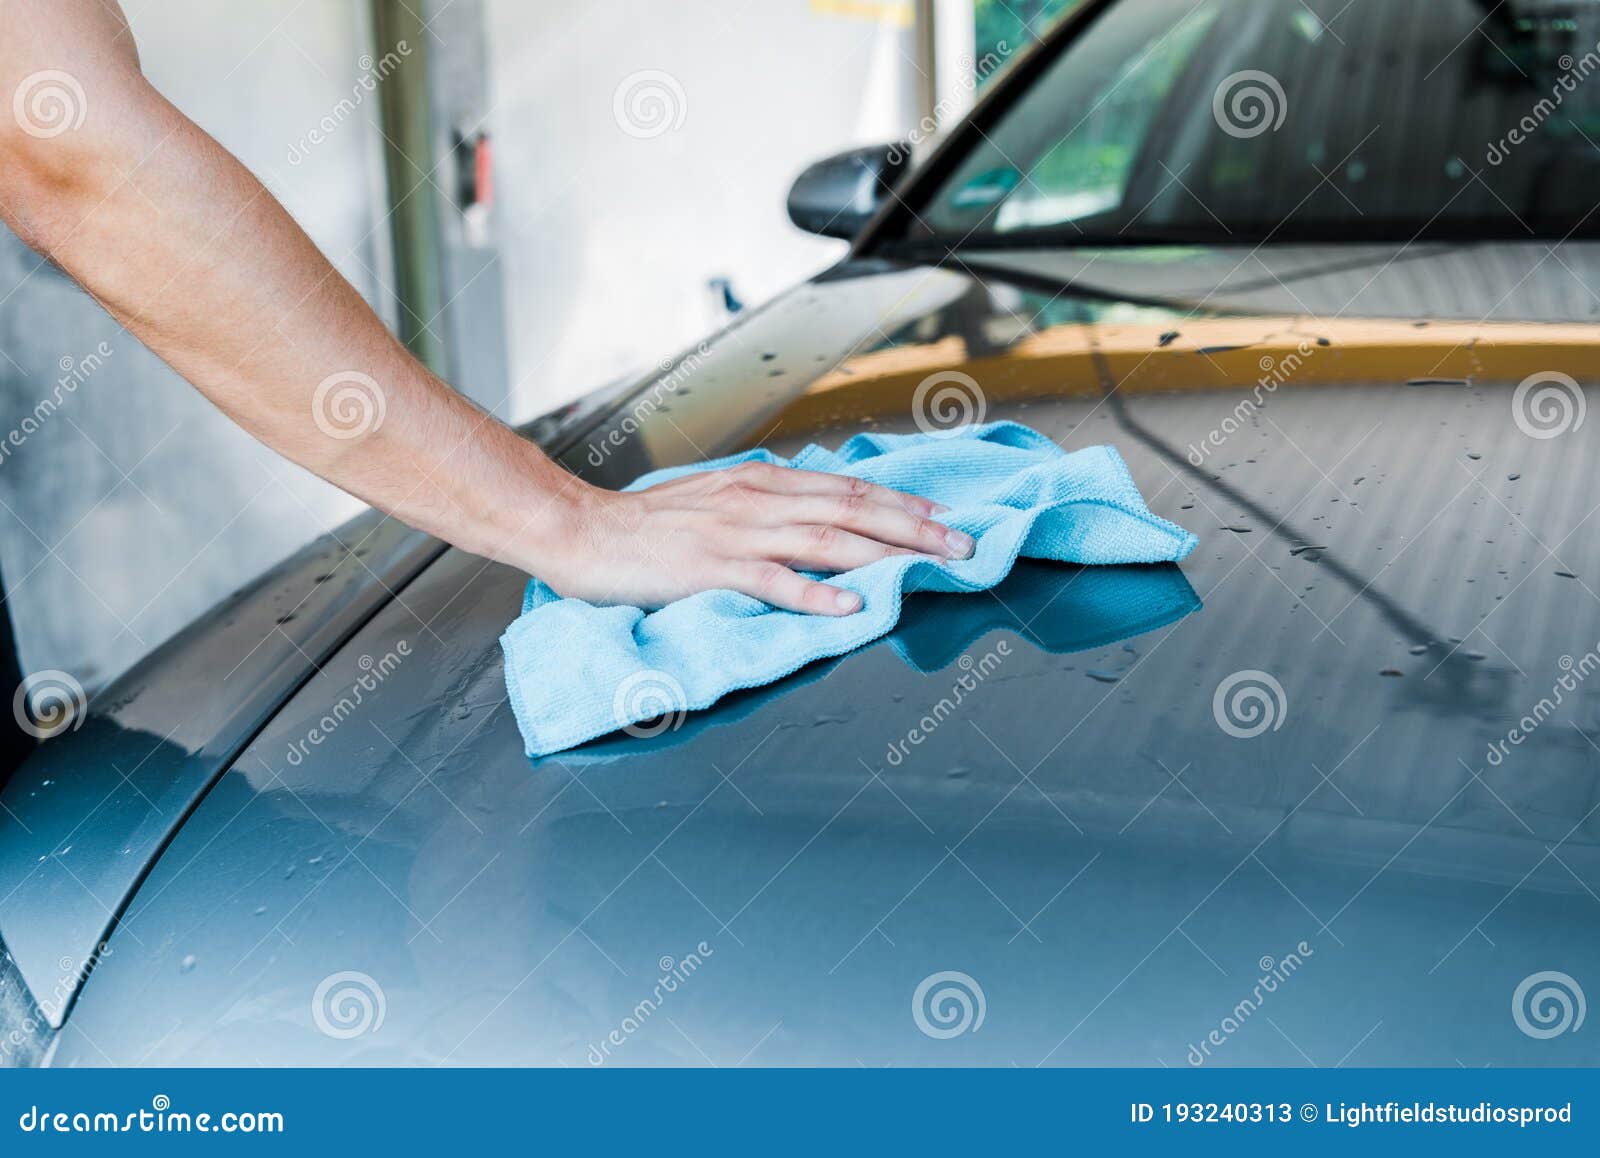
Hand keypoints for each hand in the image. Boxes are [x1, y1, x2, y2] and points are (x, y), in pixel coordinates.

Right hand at [537, 462, 975, 614]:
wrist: (583, 532)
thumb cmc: (648, 526)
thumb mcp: (717, 500)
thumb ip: (765, 505)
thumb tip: (812, 511)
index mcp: (760, 484)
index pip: (847, 488)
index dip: (901, 502)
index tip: (944, 516)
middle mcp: (757, 501)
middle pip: (852, 509)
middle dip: (914, 526)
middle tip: (963, 543)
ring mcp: (736, 534)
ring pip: (827, 539)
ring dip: (885, 554)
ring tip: (929, 566)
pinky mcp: (711, 568)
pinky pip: (773, 581)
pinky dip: (816, 593)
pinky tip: (852, 605)